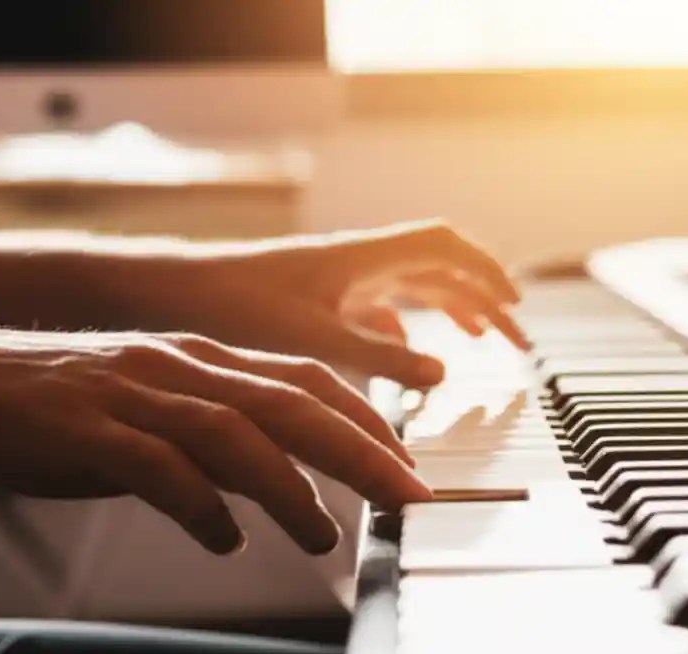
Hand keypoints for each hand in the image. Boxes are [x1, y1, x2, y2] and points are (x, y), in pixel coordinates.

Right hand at [0, 321, 430, 554]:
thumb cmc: (54, 402)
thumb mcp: (147, 410)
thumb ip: (207, 441)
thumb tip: (264, 496)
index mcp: (200, 357)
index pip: (305, 382)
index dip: (366, 422)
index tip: (408, 464)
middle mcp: (177, 365)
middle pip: (291, 404)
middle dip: (361, 451)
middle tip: (409, 496)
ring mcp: (131, 393)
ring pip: (234, 434)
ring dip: (290, 489)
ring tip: (324, 535)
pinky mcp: (83, 429)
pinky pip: (155, 469)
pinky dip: (198, 505)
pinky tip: (224, 541)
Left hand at [112, 220, 529, 388]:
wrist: (171, 296)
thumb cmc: (233, 308)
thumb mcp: (314, 339)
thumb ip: (381, 358)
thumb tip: (443, 372)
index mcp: (363, 258)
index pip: (444, 247)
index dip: (486, 272)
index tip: (516, 306)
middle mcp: (357, 262)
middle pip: (438, 270)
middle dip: (482, 300)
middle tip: (514, 339)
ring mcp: (339, 280)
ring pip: (411, 286)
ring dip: (450, 310)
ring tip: (480, 339)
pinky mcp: (318, 301)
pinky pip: (379, 306)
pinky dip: (406, 327)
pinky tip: (408, 354)